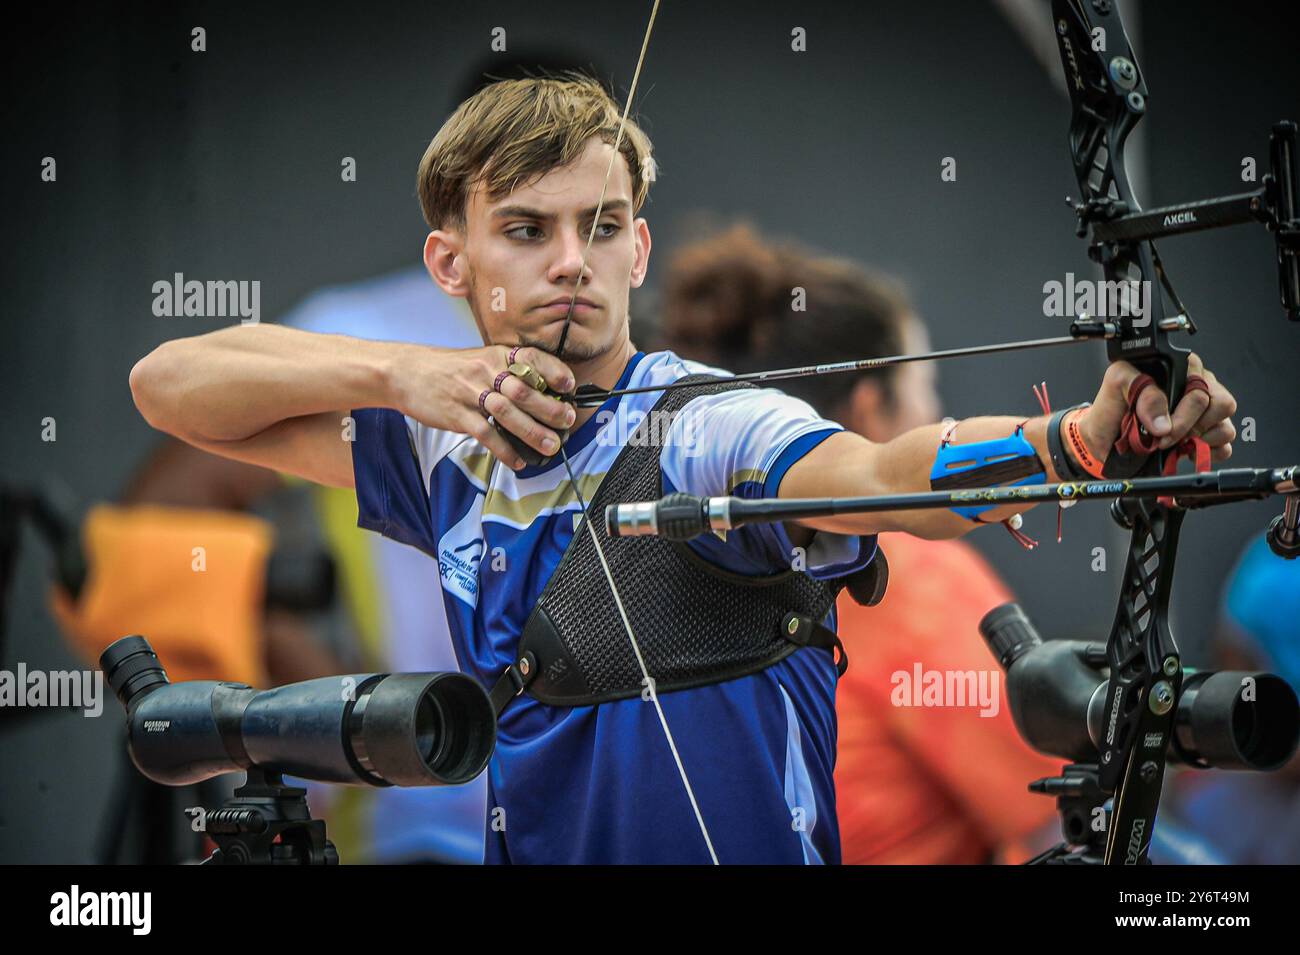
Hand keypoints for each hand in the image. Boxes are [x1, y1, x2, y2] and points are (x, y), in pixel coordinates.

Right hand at [394, 344, 576, 469]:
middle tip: (567, 421)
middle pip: (524, 390)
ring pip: (508, 414)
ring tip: (550, 446)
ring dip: (532, 432)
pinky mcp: (457, 414)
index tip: (570, 386)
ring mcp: (470, 393)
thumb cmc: (451, 370)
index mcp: (496, 355)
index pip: (531, 358)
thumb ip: (509, 372)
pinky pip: (485, 434)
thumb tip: (543, 392)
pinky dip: (503, 450)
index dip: (554, 371)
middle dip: (550, 408)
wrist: (408, 373)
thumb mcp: (481, 360)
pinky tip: (516, 460)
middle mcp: (486, 371)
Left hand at [1078, 352, 1237, 467]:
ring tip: (1174, 442)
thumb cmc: (1111, 407)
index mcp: (1181, 368)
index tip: (1162, 427)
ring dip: (1200, 439)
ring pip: (1226, 426)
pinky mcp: (1206, 437)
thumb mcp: (1116, 384)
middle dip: (1189, 426)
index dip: (1185, 409)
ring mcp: (1205, 413)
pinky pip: (1226, 446)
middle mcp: (1197, 387)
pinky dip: (1209, 453)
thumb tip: (1163, 420)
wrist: (1103, 438)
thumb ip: (1139, 387)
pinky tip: (1187, 450)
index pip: (1202, 383)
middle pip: (1221, 404)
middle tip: (1164, 437)